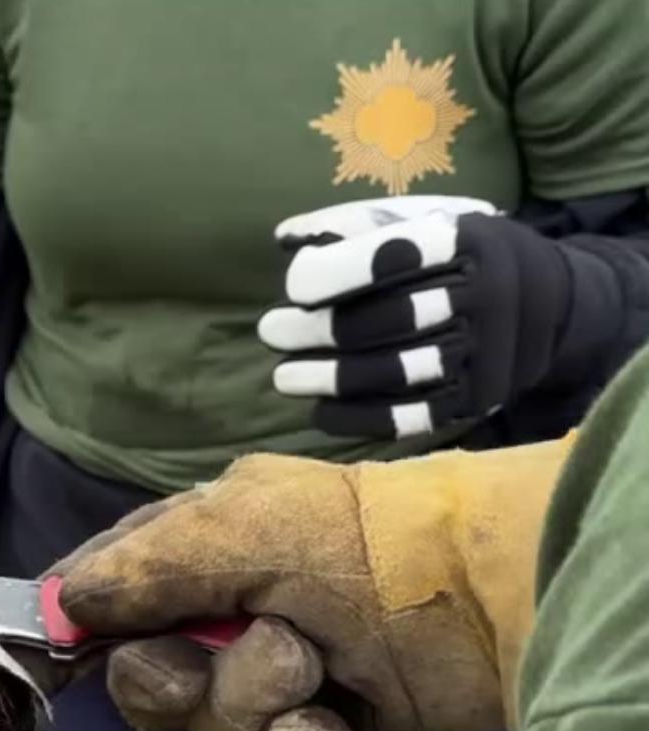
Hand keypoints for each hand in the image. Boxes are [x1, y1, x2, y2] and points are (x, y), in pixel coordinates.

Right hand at [53, 438, 570, 730]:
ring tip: (322, 676)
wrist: (490, 595)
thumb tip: (56, 604)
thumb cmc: (359, 539)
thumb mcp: (237, 526)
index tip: (72, 648)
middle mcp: (233, 620)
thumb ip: (138, 567)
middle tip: (245, 652)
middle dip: (190, 682)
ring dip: (263, 711)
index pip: (110, 602)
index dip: (91, 633)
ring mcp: (284, 683)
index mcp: (203, 553)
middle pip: (150, 686)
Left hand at [260, 196, 571, 438]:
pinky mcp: (484, 398)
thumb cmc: (458, 254)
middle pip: (389, 319)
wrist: (550, 302)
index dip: (335, 273)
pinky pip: (415, 416)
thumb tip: (284, 238)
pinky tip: (319, 412)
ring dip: (330, 379)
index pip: (392, 257)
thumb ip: (353, 225)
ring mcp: (492, 351)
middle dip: (318, 330)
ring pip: (397, 371)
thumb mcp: (421, 220)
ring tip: (285, 376)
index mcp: (468, 239)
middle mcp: (489, 294)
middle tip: (271, 332)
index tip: (294, 287)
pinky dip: (360, 418)